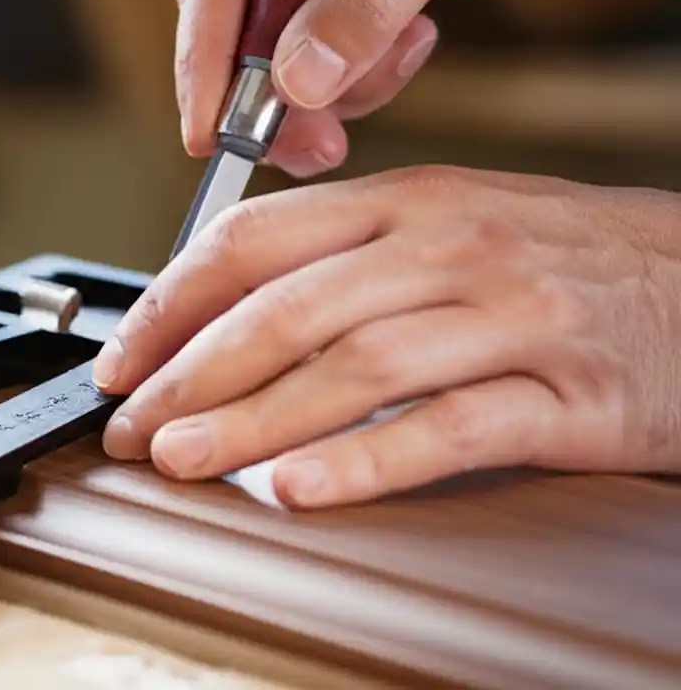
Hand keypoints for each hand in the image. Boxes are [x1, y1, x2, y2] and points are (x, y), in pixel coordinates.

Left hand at [92, 165, 680, 508]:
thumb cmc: (564, 262)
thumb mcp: (448, 226)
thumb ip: (345, 259)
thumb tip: (223, 312)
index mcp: (407, 201)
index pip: (254, 241)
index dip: (172, 304)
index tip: (123, 358)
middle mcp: (449, 248)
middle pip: (288, 309)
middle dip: (190, 375)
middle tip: (135, 426)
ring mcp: (511, 318)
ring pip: (354, 368)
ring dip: (253, 420)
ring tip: (187, 458)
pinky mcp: (567, 395)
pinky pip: (450, 429)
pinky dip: (366, 461)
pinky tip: (301, 488)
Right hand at [175, 0, 501, 177]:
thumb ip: (357, 8)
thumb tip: (297, 86)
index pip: (205, 1)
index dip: (203, 76)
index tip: (213, 143)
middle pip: (236, 40)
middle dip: (286, 100)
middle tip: (325, 147)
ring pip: (285, 58)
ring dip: (344, 83)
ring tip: (406, 44)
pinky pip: (330, 53)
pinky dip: (369, 66)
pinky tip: (411, 34)